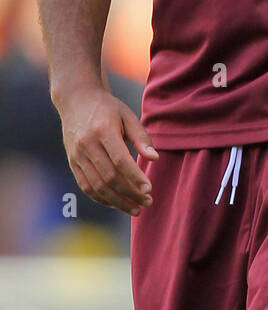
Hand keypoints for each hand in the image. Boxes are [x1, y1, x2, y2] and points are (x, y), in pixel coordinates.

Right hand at [53, 84, 157, 215]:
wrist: (76, 100)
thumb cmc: (107, 108)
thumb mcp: (127, 115)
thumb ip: (141, 137)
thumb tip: (154, 158)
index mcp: (103, 131)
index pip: (120, 160)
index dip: (134, 177)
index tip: (149, 189)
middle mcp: (87, 145)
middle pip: (109, 177)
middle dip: (129, 193)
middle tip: (148, 202)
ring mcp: (77, 155)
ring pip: (97, 186)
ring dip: (117, 201)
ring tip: (136, 209)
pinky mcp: (72, 163)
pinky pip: (86, 186)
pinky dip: (102, 198)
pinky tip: (117, 203)